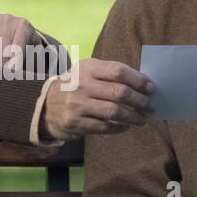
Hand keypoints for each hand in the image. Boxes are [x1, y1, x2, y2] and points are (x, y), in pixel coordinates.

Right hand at [38, 58, 153, 140]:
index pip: (118, 71)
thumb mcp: (86, 72)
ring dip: (134, 116)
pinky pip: (104, 126)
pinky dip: (120, 127)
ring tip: (144, 118)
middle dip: (140, 100)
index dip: (138, 80)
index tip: (150, 88)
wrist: (45, 106)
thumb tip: (142, 83)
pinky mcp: (75, 123)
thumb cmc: (74, 86)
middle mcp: (81, 85)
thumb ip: (109, 73)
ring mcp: (77, 105)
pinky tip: (127, 126)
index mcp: (87, 68)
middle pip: (120, 92)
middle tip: (150, 105)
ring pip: (115, 111)